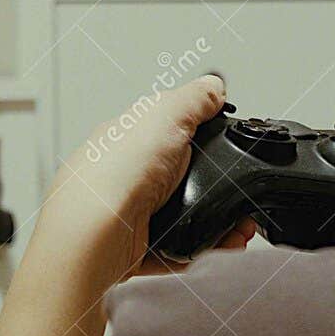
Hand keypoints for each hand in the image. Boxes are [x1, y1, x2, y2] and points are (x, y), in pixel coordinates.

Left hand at [0, 75, 250, 335]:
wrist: (92, 238)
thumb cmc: (114, 173)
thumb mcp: (165, 115)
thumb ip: (194, 98)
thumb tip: (213, 86)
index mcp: (128, 136)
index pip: (172, 129)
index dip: (206, 139)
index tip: (233, 151)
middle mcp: (126, 172)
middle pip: (182, 176)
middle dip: (218, 188)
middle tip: (241, 199)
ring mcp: (130, 211)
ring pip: (183, 215)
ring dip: (215, 222)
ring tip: (239, 229)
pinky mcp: (135, 246)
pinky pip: (176, 248)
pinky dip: (199, 250)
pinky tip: (214, 247)